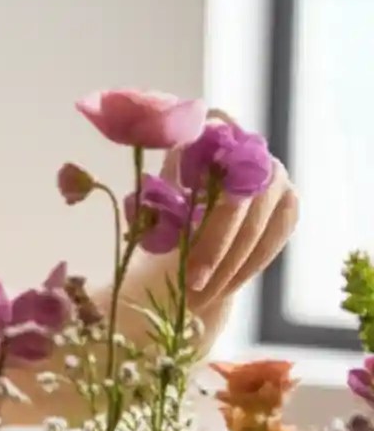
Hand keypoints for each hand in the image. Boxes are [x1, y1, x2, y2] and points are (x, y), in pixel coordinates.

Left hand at [159, 147, 299, 312]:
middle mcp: (251, 148)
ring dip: (227, 267)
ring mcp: (275, 177)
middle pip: (234, 204)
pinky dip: (246, 268)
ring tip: (199, 297)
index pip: (210, 161)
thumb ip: (153, 198)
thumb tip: (141, 208)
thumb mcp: (154, 200)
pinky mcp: (288, 205)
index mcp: (214, 133)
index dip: (195, 185)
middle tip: (190, 282)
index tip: (181, 214)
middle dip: (211, 249)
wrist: (199, 217)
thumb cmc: (168, 206)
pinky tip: (224, 289)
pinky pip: (271, 241)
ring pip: (253, 228)